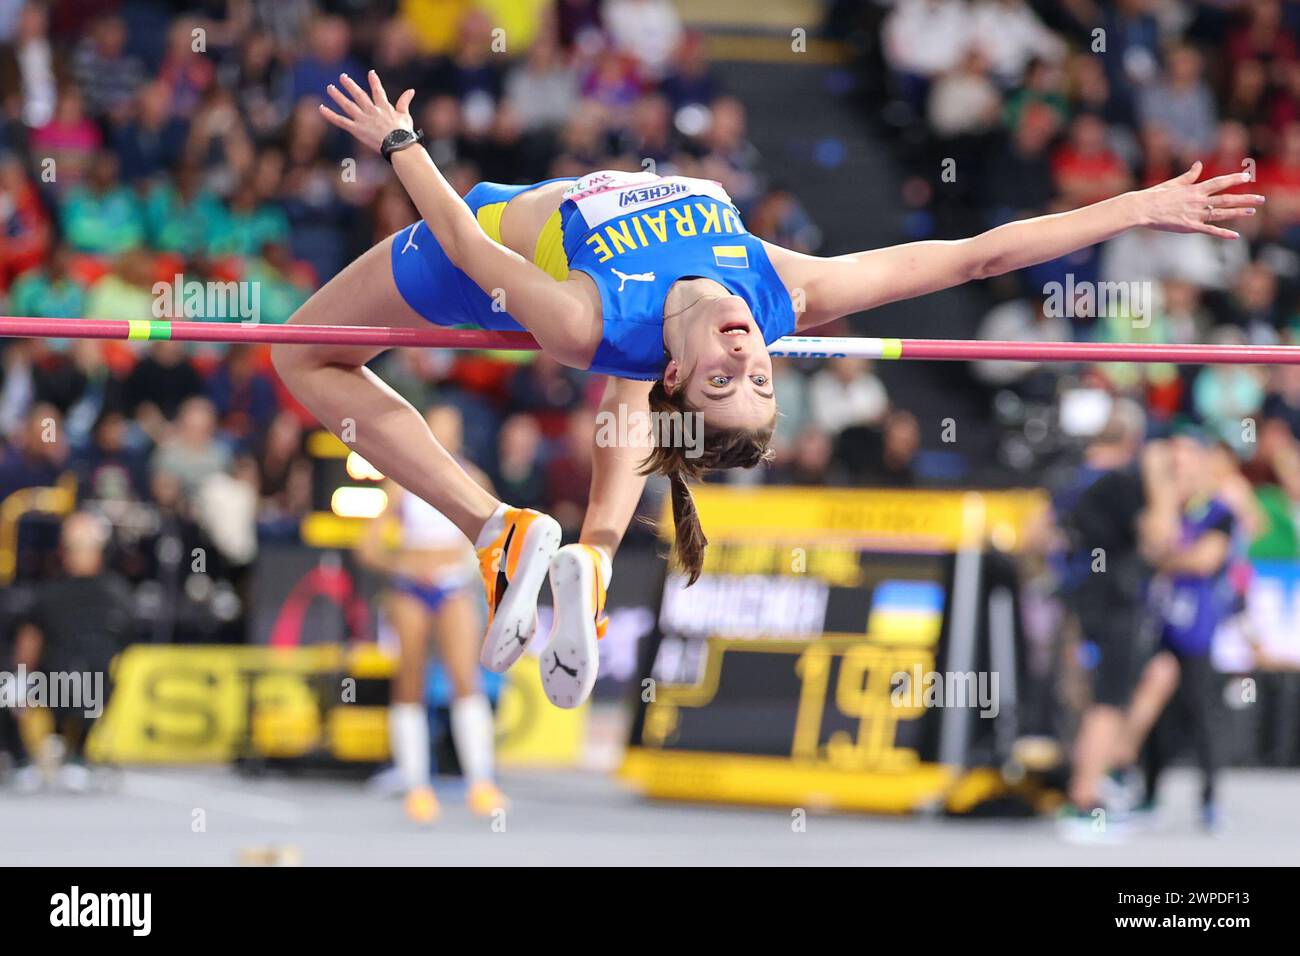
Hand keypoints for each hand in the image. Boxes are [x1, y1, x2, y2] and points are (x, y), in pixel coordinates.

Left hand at [319, 70, 414, 154]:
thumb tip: (411, 90)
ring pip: (347, 105)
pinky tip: (322, 108)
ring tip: (330, 88)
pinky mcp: (357, 130)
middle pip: (358, 95)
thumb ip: (404, 102)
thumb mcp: (405, 116)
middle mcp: (371, 111)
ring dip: (338, 96)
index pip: (378, 91)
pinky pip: (341, 121)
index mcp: (384, 107)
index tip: (370, 73)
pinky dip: (330, 115)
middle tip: (342, 77)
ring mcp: (363, 120)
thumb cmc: (404, 133)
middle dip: (350, 85)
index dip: (374, 81)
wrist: (398, 145)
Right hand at [1137, 161, 1263, 239]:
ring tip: (1252, 211)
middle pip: (1226, 199)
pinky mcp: (1189, 226)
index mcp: (1194, 189)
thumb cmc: (1155, 195)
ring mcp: (1194, 214)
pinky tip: (1235, 235)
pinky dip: (1223, 233)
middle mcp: (1198, 201)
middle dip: (1245, 198)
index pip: (1219, 182)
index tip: (1247, 177)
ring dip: (1238, 212)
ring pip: (1221, 213)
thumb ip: (1189, 175)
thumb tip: (1199, 164)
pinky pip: (1209, 230)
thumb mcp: (1174, 183)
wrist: (1142, 209)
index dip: (1234, 179)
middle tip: (1261, 199)